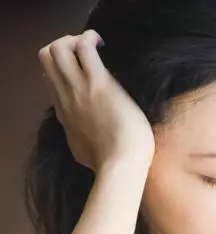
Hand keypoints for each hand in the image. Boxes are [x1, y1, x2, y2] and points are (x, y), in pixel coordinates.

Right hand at [37, 30, 154, 171]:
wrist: (120, 165)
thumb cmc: (110, 163)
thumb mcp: (83, 152)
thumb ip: (80, 139)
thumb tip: (86, 138)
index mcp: (65, 114)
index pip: (49, 80)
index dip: (61, 69)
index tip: (80, 69)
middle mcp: (66, 97)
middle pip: (46, 58)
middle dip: (63, 46)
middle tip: (86, 52)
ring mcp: (80, 88)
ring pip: (58, 48)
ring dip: (74, 39)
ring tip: (95, 45)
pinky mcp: (99, 83)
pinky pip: (84, 47)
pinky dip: (89, 37)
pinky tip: (102, 42)